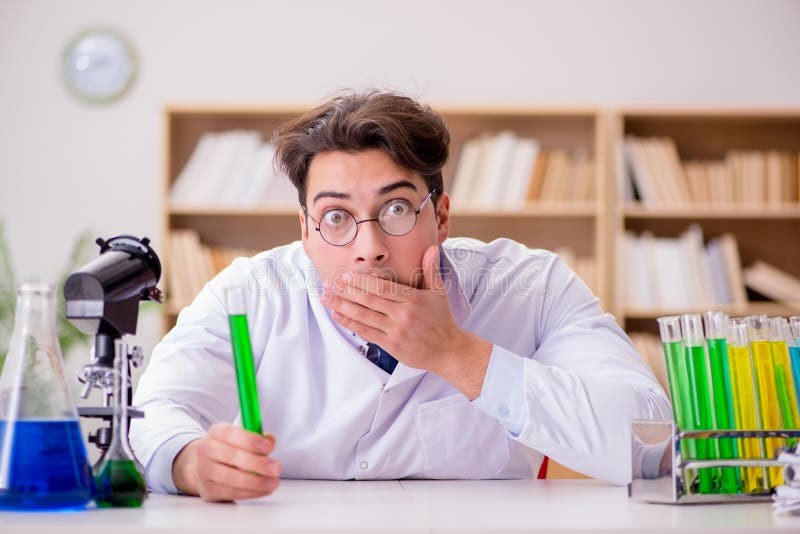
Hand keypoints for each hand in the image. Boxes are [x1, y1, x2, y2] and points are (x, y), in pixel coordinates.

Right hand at [172, 422, 280, 501]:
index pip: (230, 433)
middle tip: (276, 468)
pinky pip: (231, 493)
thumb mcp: (242, 437)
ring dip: (256, 481)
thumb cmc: (230, 449)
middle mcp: (206, 450)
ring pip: (231, 478)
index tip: (268, 447)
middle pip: (232, 457)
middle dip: (257, 463)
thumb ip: (258, 437)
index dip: (250, 440)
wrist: (207, 466)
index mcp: (216, 432)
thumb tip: (270, 440)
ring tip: (273, 482)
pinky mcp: (208, 490)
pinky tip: (263, 489)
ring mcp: (204, 471)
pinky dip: (251, 492)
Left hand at [320, 245, 491, 397]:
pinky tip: (338, 315)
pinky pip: (366, 332)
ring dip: (342, 306)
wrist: (449, 350)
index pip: (382, 287)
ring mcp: (395, 331)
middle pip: (368, 300)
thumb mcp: (439, 292)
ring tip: (326, 298)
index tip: (345, 274)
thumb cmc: (442, 320)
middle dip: (345, 291)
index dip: (361, 280)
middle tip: (328, 283)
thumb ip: (431, 270)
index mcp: (413, 299)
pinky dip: (350, 323)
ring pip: (364, 316)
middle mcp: (402, 315)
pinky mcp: (391, 345)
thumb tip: (430, 248)